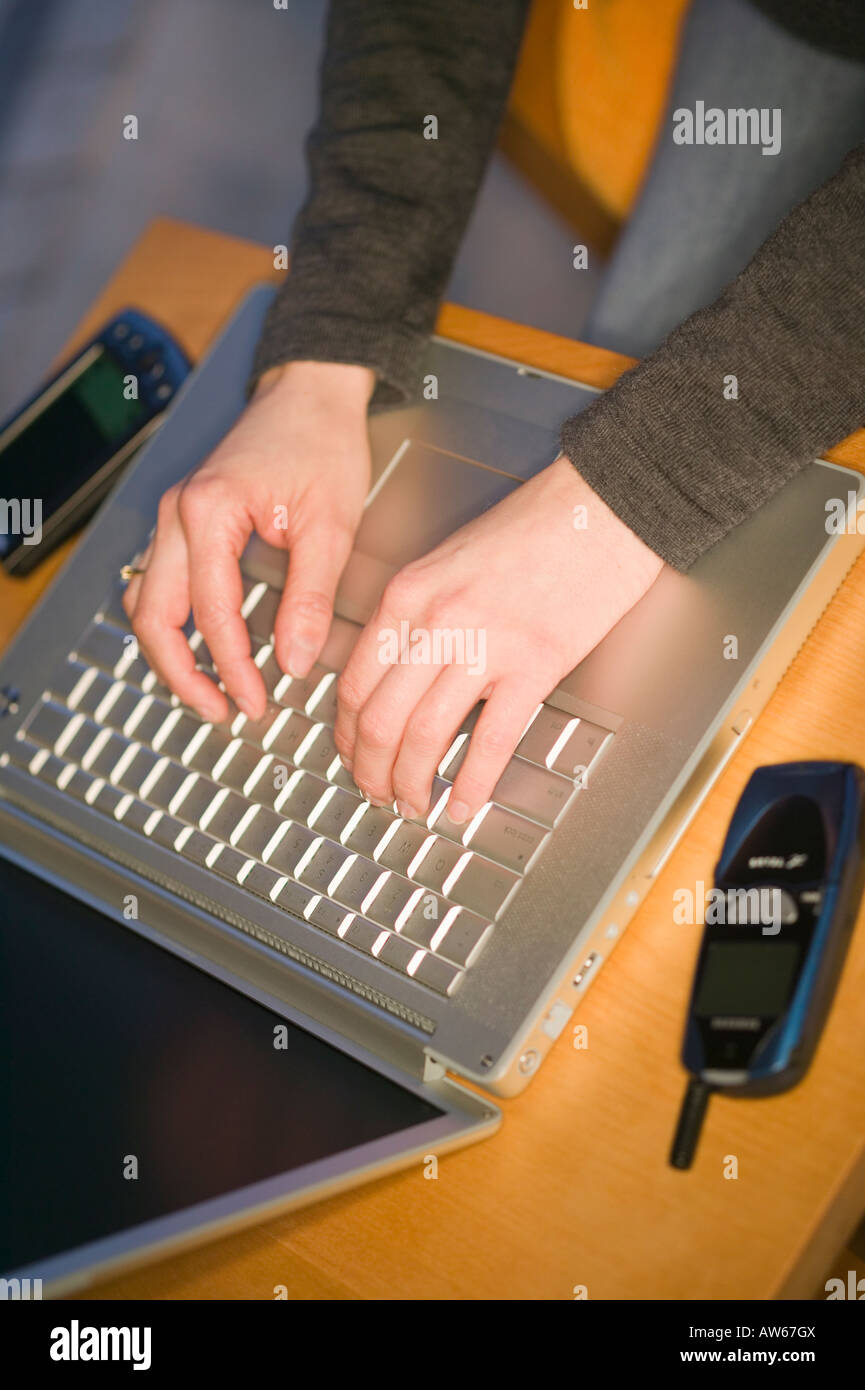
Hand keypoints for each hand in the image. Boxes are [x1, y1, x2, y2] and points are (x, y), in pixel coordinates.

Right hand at [123, 360, 373, 722]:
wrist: (311, 394)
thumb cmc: (321, 443)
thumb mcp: (330, 524)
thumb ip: (310, 597)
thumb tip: (294, 661)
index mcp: (209, 511)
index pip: (211, 612)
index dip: (232, 668)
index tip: (257, 702)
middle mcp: (178, 514)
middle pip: (153, 616)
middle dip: (184, 675)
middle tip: (223, 713)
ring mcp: (173, 518)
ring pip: (145, 604)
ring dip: (170, 654)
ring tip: (210, 693)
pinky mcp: (182, 523)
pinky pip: (158, 585)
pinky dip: (173, 625)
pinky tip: (203, 650)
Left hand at [334, 455, 663, 823]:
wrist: (597, 507)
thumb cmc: (531, 530)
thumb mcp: (446, 562)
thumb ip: (415, 617)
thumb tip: (395, 677)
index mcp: (407, 595)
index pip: (355, 682)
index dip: (345, 735)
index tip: (351, 755)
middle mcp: (436, 622)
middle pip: (379, 719)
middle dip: (371, 771)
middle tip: (376, 794)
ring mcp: (484, 645)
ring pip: (424, 736)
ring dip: (412, 783)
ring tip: (414, 805)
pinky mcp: (534, 664)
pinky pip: (490, 740)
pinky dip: (472, 783)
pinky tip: (465, 804)